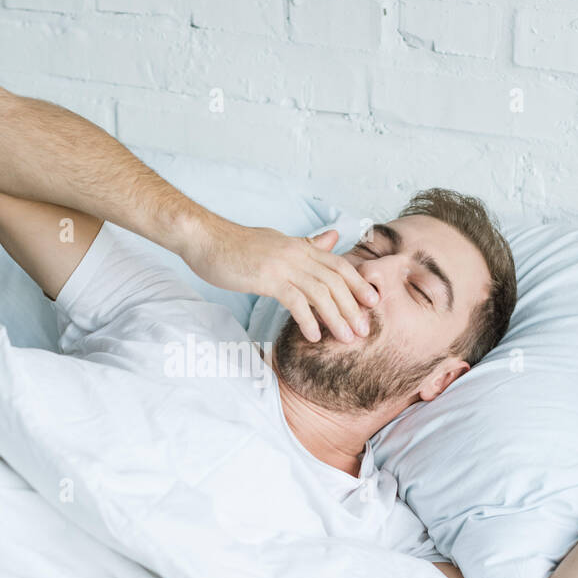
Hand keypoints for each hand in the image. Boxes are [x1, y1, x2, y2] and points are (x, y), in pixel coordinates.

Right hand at [182, 221, 377, 341]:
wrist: (204, 238)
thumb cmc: (235, 246)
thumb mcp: (276, 242)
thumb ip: (306, 245)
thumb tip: (333, 238)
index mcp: (300, 246)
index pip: (339, 265)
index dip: (358, 284)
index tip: (373, 303)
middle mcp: (296, 253)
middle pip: (335, 281)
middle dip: (353, 307)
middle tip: (363, 331)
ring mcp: (282, 264)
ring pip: (320, 292)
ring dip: (336, 317)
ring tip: (345, 339)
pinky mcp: (266, 277)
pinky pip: (294, 300)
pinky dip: (308, 319)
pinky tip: (314, 336)